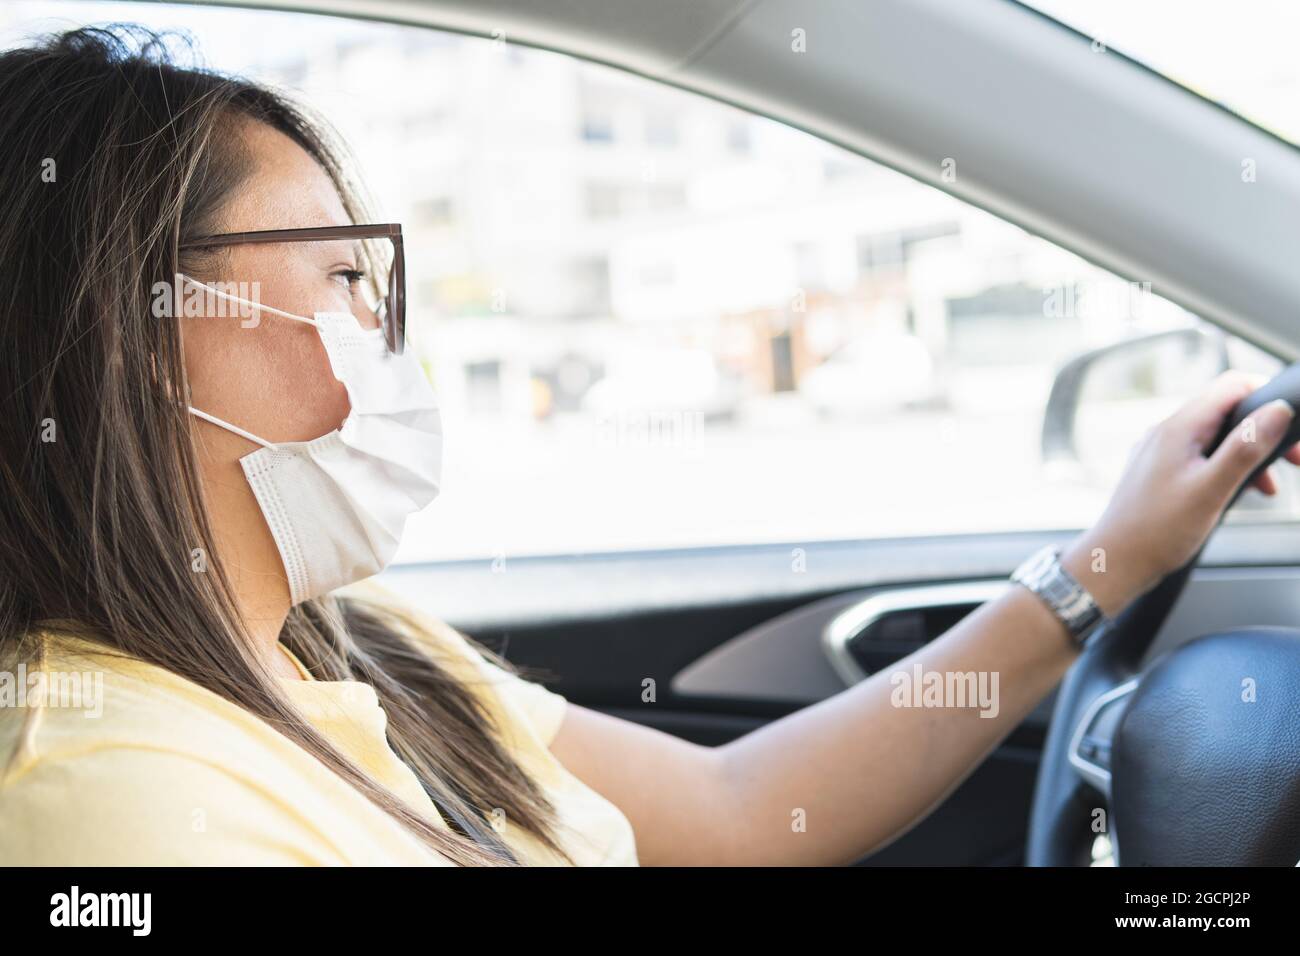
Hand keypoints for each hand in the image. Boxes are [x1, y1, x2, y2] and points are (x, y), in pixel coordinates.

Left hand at [1060, 371, 1299, 617]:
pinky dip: (1226, 468)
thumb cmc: (1156, 532)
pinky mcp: (1159, 471)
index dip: (1268, 397)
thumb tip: (1277, 411)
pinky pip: (1201, 456)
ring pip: (1216, 436)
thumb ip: (1244, 448)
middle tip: (1293, 462)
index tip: (1292, 426)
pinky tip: (1239, 492)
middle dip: (1263, 431)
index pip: (1231, 385)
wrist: (1115, 563)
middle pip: (1227, 410)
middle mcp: (1165, 433)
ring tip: (1268, 486)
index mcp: (1178, 428)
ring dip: (1248, 454)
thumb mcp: (1211, 490)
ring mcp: (1160, 451)